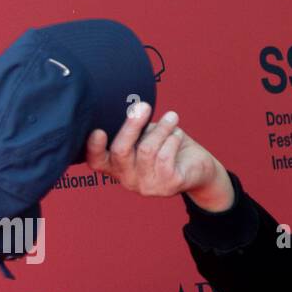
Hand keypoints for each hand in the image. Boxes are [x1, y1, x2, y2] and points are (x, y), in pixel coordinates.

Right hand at [85, 101, 232, 210]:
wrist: (198, 166)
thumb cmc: (166, 146)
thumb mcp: (146, 135)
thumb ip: (135, 129)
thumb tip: (134, 110)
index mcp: (117, 166)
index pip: (97, 161)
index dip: (94, 147)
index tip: (98, 131)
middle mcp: (128, 179)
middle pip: (121, 151)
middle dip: (132, 125)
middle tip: (144, 106)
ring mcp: (148, 186)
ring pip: (147, 149)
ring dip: (161, 128)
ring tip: (172, 117)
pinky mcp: (169, 185)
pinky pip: (166, 156)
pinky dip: (173, 138)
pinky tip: (177, 133)